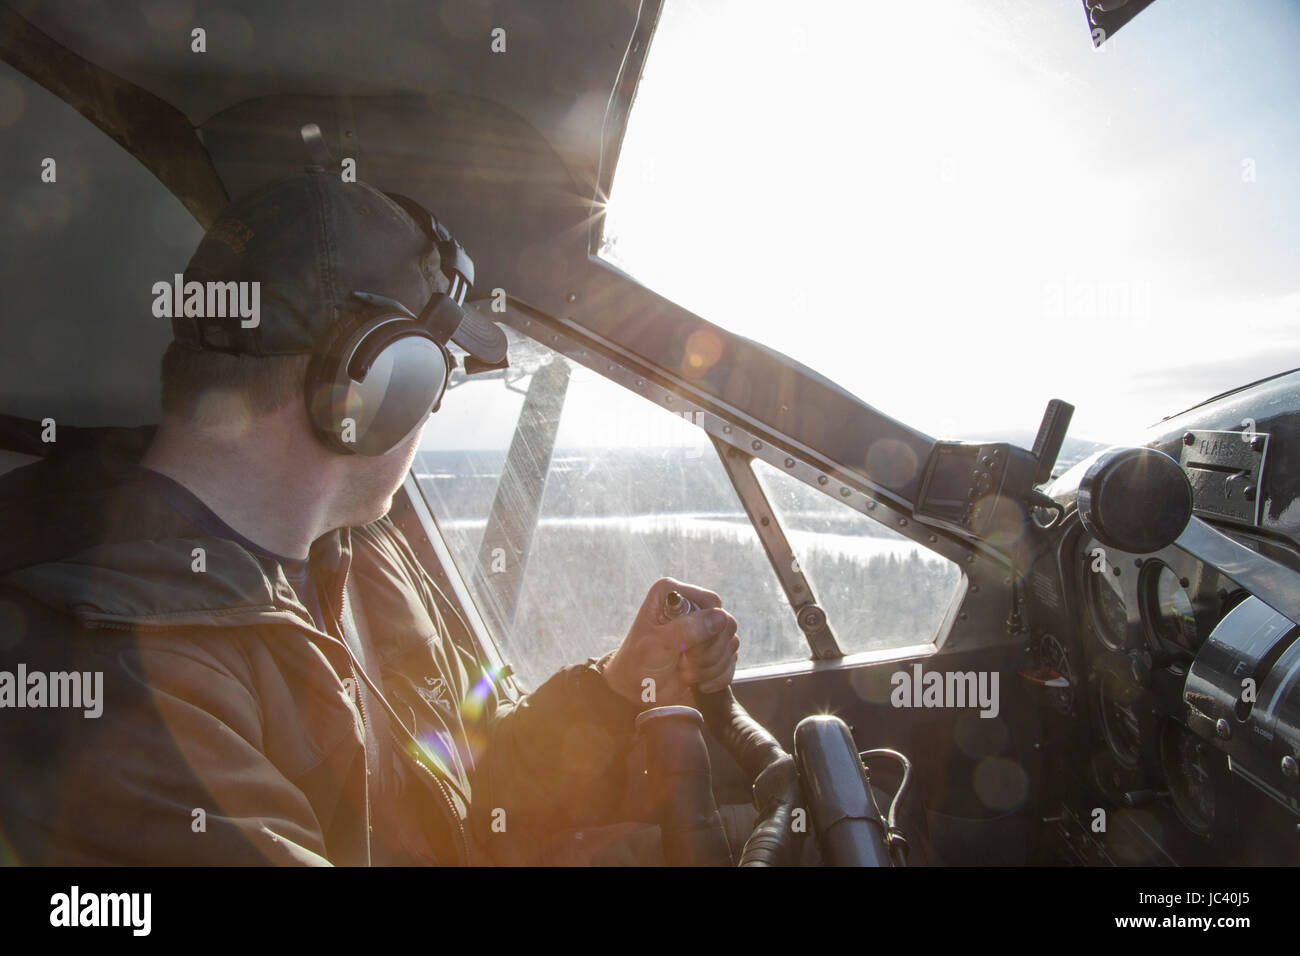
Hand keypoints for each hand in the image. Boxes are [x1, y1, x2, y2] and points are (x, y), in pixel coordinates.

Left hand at [602, 577, 740, 709]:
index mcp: (673, 593)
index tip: (685, 648)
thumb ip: (686, 629)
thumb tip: (721, 618)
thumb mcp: (656, 645)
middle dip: (707, 652)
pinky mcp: (714, 650)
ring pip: (731, 643)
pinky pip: (732, 661)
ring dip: (710, 666)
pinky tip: (698, 683)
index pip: (712, 602)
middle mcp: (692, 607)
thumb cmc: (638, 663)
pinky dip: (717, 677)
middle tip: (683, 664)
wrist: (637, 692)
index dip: (706, 628)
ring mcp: (706, 629)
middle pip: (726, 623)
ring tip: (685, 673)